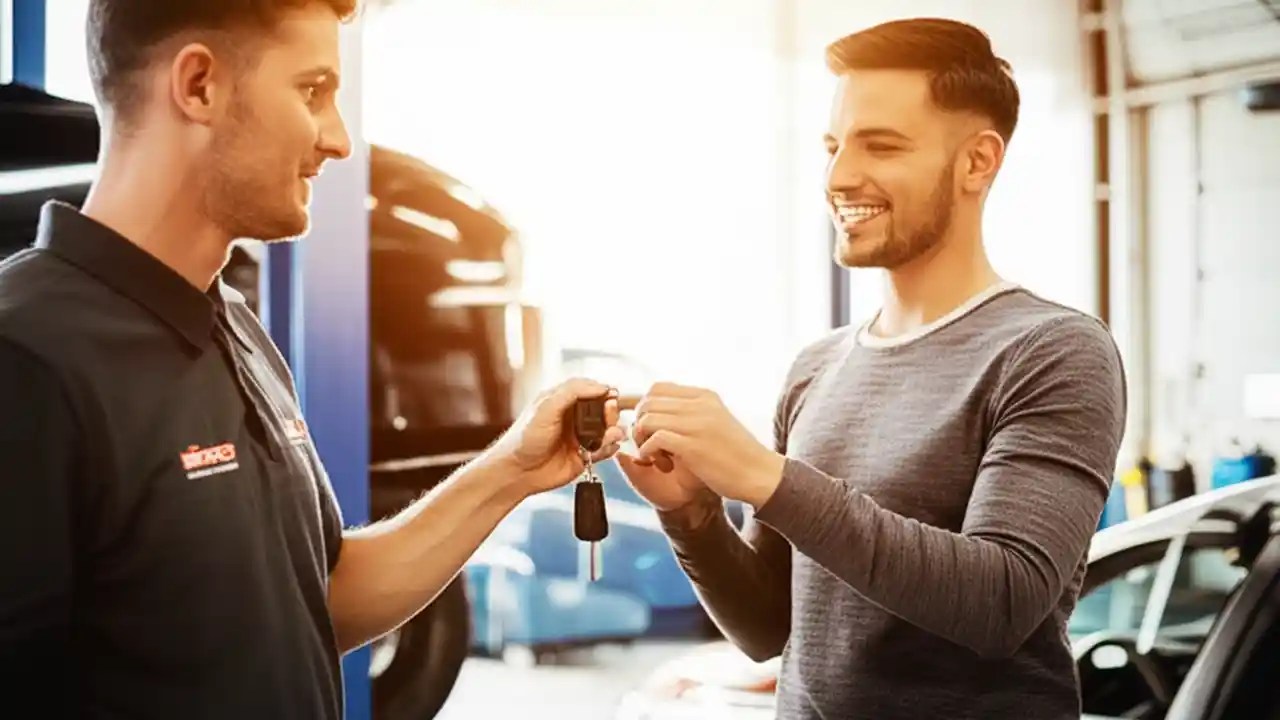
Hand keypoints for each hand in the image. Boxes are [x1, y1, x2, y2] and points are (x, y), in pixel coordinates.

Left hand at [484, 378, 624, 496]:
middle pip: (604, 409)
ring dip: (614, 431)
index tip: (611, 395)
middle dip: (611, 412)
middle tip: (609, 416)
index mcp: (564, 400)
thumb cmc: (525, 437)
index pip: (591, 389)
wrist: (518, 471)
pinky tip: (606, 448)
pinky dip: (610, 448)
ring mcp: (581, 437)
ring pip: (608, 430)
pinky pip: (605, 450)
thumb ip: (573, 392)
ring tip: (610, 436)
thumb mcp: (546, 407)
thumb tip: (601, 386)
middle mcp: (574, 417)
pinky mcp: (585, 456)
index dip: (603, 391)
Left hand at [628, 382, 785, 507]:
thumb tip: (657, 409)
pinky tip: (663, 464)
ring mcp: (697, 424)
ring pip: (647, 419)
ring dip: (643, 440)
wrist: (760, 474)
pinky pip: (655, 438)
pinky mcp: (694, 446)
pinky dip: (649, 452)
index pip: (657, 388)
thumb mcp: (715, 422)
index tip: (645, 428)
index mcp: (704, 396)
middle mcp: (700, 405)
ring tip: (658, 457)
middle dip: (639, 425)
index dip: (642, 406)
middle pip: (648, 402)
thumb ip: (691, 413)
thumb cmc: (735, 454)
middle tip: (650, 446)